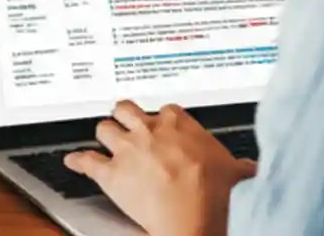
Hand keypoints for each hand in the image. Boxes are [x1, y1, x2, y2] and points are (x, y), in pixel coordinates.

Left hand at [64, 100, 256, 235]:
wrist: (195, 214)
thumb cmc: (215, 192)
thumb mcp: (236, 170)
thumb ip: (239, 164)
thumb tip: (251, 169)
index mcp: (178, 122)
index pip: (164, 109)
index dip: (161, 119)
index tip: (162, 126)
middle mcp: (149, 129)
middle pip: (126, 109)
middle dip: (124, 115)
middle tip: (125, 122)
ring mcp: (127, 149)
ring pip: (103, 128)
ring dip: (103, 135)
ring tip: (103, 139)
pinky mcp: (111, 173)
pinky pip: (86, 161)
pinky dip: (77, 161)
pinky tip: (72, 160)